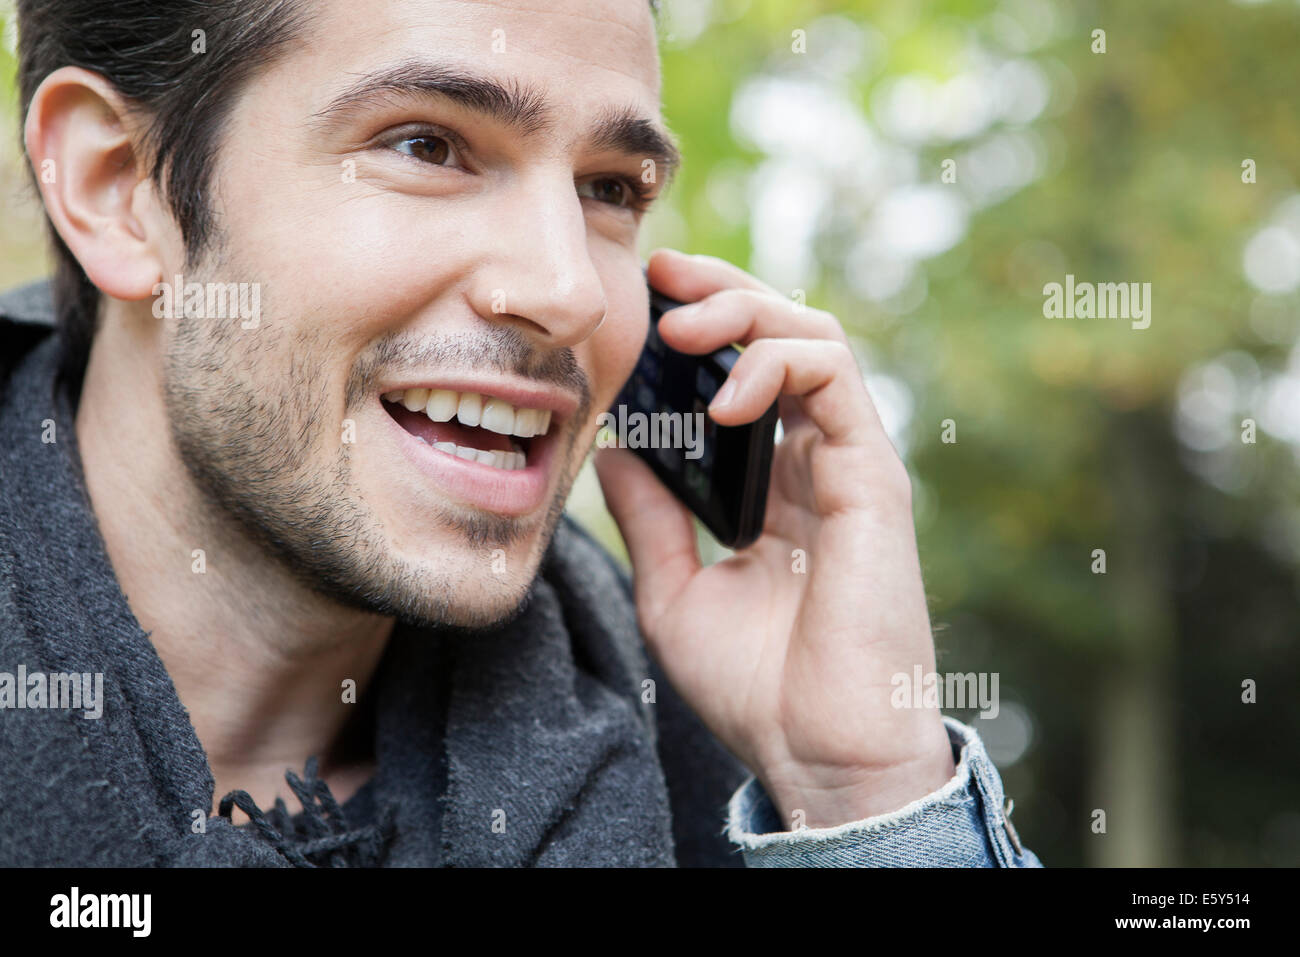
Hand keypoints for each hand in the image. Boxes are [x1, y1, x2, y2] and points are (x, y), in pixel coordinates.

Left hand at [595, 248, 954, 829]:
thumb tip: (610, 448)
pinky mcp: (873, 476)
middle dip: (719, 293)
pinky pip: (834, 379)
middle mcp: (815, 463)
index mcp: (774, 486)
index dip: (699, 325)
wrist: (817, 753)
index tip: (641, 301)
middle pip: (780, 335)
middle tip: (659, 280)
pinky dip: (777, 364)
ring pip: (813, 336)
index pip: (744, 373)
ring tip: (681, 329)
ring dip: (744, 312)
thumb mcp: (674, 589)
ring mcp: (849, 464)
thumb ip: (650, 514)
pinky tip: (721, 399)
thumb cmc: (756, 687)